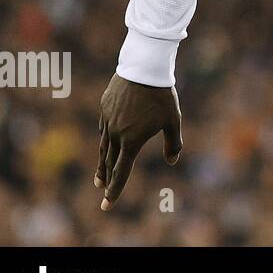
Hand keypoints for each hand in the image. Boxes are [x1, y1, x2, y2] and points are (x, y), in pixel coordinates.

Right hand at [96, 73, 182, 210]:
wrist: (143, 68)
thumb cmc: (162, 96)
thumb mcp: (173, 120)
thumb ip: (173, 143)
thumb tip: (172, 161)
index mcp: (132, 141)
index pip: (121, 172)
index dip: (115, 190)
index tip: (107, 204)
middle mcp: (116, 135)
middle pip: (109, 162)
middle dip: (107, 180)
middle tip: (103, 192)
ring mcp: (108, 121)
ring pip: (103, 147)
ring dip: (102, 163)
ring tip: (99, 177)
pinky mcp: (104, 109)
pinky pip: (103, 129)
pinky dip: (105, 140)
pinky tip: (106, 144)